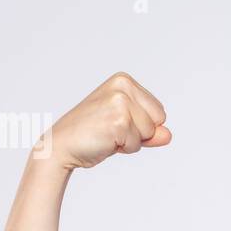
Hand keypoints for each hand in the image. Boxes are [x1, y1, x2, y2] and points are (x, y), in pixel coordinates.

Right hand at [32, 72, 170, 168]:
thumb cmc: (91, 134)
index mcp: (124, 81)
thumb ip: (150, 130)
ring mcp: (120, 102)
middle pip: (159, 120)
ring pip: (150, 133)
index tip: (116, 123)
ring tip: (106, 135)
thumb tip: (168, 135)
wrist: (61, 145)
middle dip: (140, 133)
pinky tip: (104, 141)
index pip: (159, 111)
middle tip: (111, 130)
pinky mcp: (118, 120)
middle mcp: (123, 86)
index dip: (142, 125)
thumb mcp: (126, 128)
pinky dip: (123, 149)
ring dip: (130, 142)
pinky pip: (137, 144)